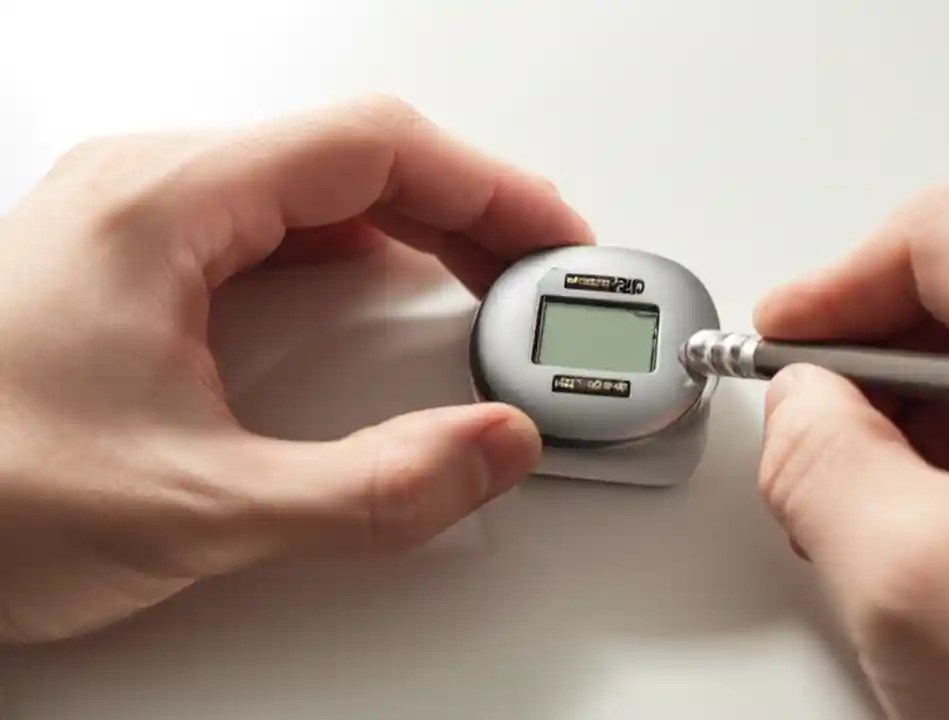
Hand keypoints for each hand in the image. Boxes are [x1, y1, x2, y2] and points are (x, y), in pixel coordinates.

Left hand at [0, 96, 592, 642]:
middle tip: (541, 270)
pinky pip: (275, 232)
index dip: (491, 186)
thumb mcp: (194, 508)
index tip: (556, 238)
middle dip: (468, 209)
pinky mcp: (134, 272)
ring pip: (317, 190)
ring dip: (417, 228)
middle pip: (357, 157)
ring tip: (484, 279)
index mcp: (163, 204)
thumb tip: (492, 450)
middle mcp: (148, 192)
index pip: (376, 147)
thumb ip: (371, 490)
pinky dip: (356, 258)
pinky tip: (388, 297)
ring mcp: (137, 227)